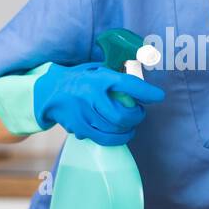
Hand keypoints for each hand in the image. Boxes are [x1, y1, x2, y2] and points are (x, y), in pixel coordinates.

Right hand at [32, 62, 164, 145]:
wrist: (49, 91)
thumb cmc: (79, 79)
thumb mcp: (95, 69)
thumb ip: (115, 72)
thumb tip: (142, 71)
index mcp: (98, 78)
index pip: (127, 84)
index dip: (146, 92)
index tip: (159, 96)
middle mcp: (90, 95)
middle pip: (122, 115)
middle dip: (136, 116)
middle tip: (139, 113)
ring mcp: (83, 113)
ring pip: (115, 129)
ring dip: (128, 128)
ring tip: (130, 122)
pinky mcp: (79, 127)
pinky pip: (104, 139)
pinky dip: (118, 138)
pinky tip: (122, 134)